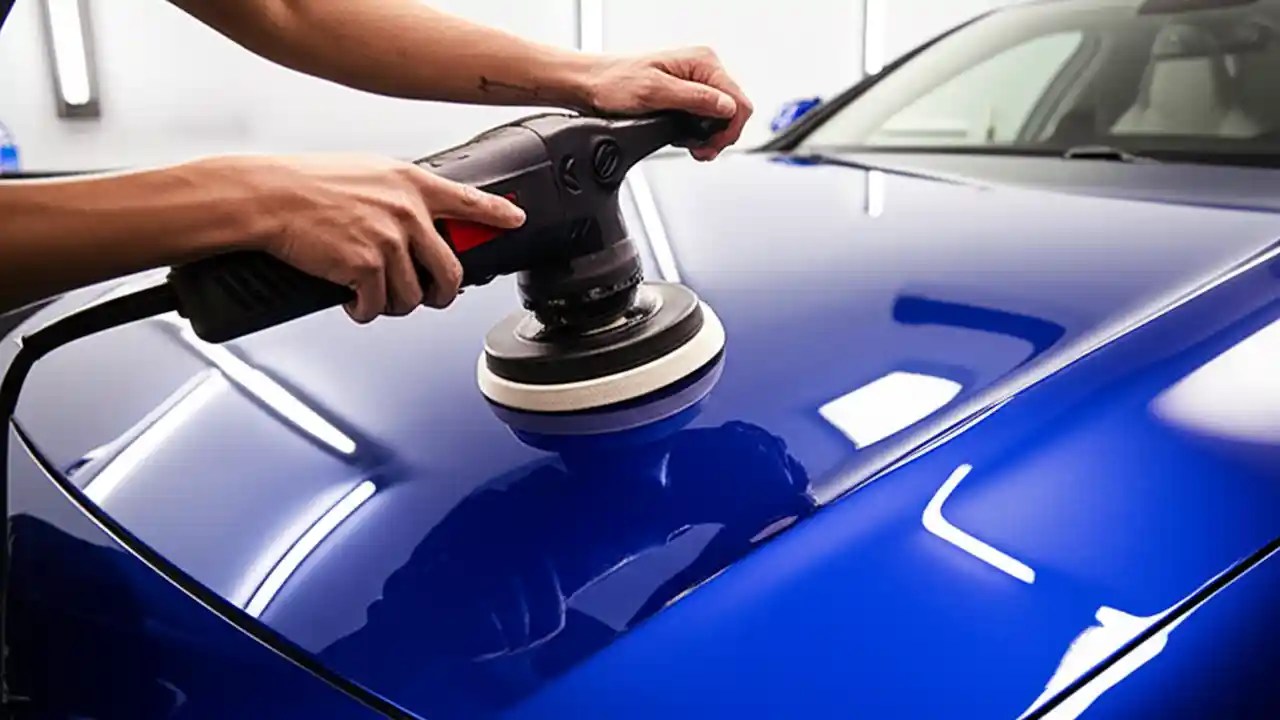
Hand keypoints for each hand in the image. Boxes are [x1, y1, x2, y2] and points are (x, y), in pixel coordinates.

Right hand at [228, 155, 524, 322]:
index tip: (516, 220)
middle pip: (451, 272)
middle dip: (441, 294)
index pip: (468, 200)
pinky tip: (351, 299)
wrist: (268, 197)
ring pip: (413, 298)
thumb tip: (418, 220)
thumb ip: (400, 195)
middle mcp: (408, 211)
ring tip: (371, 293)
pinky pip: (377, 307)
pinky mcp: (367, 266)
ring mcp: (390, 240)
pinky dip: (363, 310)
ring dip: (394, 305)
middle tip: (428, 296)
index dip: (496, 214)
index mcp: (411, 184)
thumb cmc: (307, 184)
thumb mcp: (367, 173)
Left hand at [584, 47, 753, 160]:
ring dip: (710, 138)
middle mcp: (702, 70)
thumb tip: (726, 107)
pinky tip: (685, 141)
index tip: (712, 146)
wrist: (591, 86)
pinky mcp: (686, 97)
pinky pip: (706, 119)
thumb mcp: (655, 93)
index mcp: (702, 62)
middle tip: (701, 151)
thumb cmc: (614, 83)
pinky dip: (699, 135)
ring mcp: (696, 84)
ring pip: (722, 118)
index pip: (738, 101)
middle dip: (720, 136)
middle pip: (734, 111)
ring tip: (692, 148)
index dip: (730, 130)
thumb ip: (694, 99)